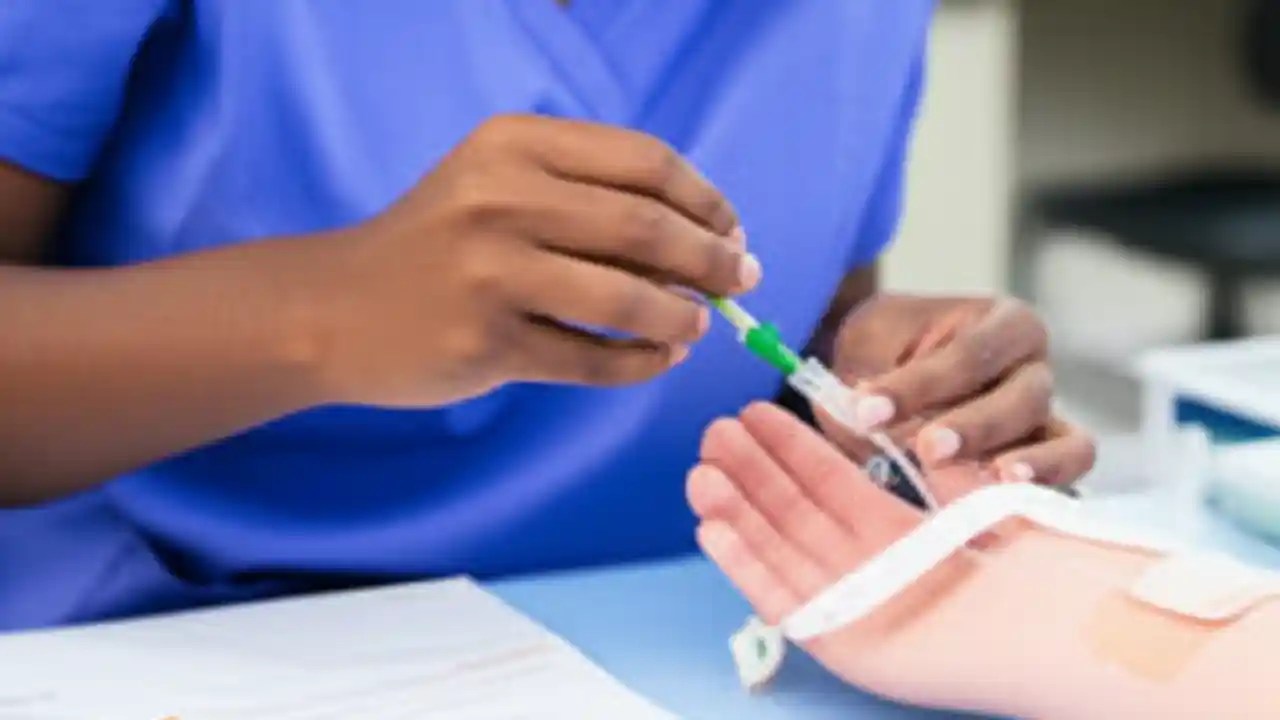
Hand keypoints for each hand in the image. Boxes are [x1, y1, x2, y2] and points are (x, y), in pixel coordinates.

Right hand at [306, 115, 757, 406]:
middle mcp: (503, 198)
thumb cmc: (437, 245)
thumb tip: (705, 244)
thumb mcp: (499, 187)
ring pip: (628, 300)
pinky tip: (655, 360)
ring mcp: (490, 273)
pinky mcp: (485, 343)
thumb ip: (588, 198)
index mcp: (517, 145)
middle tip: (741, 285)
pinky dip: (641, 364)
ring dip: (683, 318)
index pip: (646, 163)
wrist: (334, 309)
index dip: (707, 201)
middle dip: (714, 261)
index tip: (733, 232)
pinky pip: (593, 360)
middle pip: (647, 229)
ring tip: (698, 328)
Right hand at [688, 403, 1128, 712]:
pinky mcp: (842, 645)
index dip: (790, 449)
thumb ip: (941, 465)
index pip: (830, 483)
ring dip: (738, 511)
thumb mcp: (983, 500)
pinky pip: (784, 599)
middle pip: (795, 513)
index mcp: (897, 536)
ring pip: (781, 549)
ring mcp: (852, 607)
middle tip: (712, 432)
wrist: (1056, 634)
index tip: (755, 413)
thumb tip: (909, 425)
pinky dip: (746, 565)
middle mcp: (868, 569)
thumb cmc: (1034, 572)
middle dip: (752, 473)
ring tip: (699, 472)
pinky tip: (711, 528)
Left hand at [821, 293, 1093, 487]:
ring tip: (989, 482)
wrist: (886, 370)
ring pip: (1061, 441)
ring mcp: (1047, 417)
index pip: (971, 355)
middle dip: (972, 428)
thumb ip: (879, 382)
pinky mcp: (1047, 458)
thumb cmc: (885, 351)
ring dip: (1022, 464)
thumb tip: (872, 421)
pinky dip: (1047, 486)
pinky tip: (1012, 503)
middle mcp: (1035, 368)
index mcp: (1006, 323)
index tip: (869, 410)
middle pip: (1023, 400)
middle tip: (927, 449)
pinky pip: (1070, 472)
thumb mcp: (875, 347)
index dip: (921, 385)